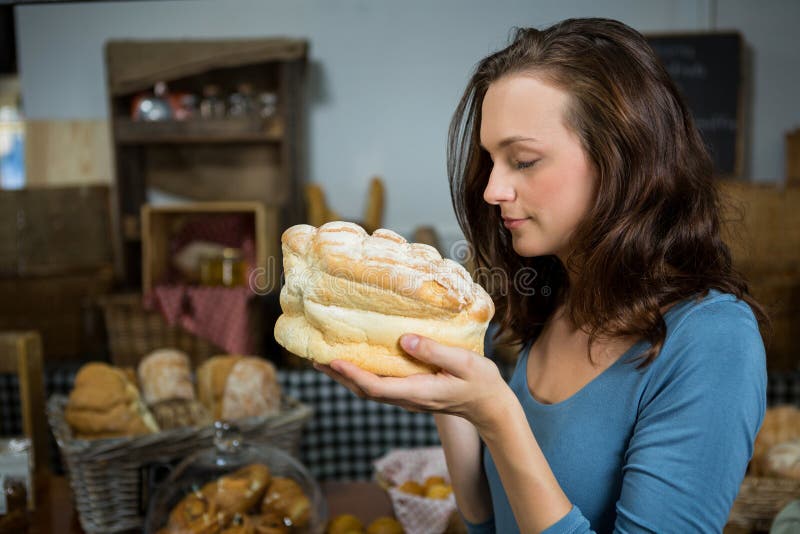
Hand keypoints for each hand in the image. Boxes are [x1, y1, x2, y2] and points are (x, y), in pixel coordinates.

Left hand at [314, 334, 510, 428]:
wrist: (490, 407)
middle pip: (365, 391)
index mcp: (418, 392)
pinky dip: (361, 375)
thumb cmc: (481, 382)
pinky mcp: (411, 392)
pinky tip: (355, 361)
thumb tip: (403, 339)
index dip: (353, 374)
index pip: (377, 387)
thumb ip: (434, 350)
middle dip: (339, 376)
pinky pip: (380, 385)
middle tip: (314, 357)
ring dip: (346, 376)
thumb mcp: (463, 362)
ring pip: (370, 390)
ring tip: (325, 359)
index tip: (333, 360)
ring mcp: (408, 398)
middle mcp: (408, 398)